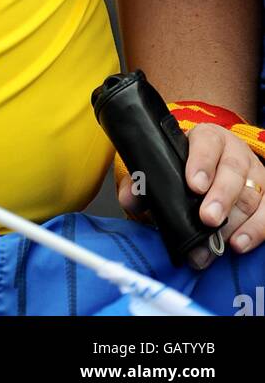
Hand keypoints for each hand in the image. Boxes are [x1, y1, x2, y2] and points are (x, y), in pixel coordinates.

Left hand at [117, 125, 264, 268]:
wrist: (215, 167)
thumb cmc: (187, 168)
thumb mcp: (166, 165)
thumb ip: (144, 180)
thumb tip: (131, 198)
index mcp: (207, 139)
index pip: (206, 143)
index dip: (201, 163)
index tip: (194, 185)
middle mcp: (234, 153)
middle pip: (232, 171)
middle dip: (220, 197)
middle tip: (207, 218)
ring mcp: (254, 175)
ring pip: (250, 196)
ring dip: (235, 222)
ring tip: (221, 242)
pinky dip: (256, 231)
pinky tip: (240, 244)